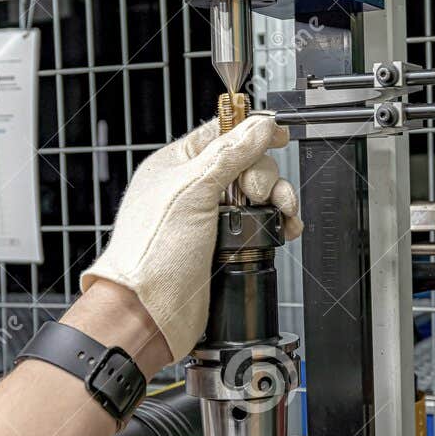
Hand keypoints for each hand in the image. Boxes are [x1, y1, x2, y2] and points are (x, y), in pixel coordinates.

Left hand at [81, 114, 298, 360]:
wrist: (149, 310)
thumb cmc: (151, 254)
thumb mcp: (193, 189)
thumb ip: (230, 154)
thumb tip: (260, 126)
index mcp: (176, 165)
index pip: (220, 133)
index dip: (251, 131)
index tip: (278, 135)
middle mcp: (194, 189)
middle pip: (246, 164)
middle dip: (264, 175)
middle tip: (255, 194)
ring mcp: (210, 218)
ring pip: (258, 195)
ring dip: (277, 199)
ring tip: (283, 212)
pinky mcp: (225, 245)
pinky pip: (260, 224)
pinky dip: (277, 223)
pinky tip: (285, 228)